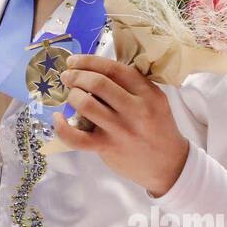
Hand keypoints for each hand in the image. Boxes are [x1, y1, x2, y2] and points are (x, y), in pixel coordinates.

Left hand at [53, 55, 189, 196]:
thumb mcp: (155, 100)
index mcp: (147, 93)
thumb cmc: (157, 127)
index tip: (74, 61)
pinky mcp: (107, 148)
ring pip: (86, 105)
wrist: (169, 164)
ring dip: (72, 96)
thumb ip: (132, 85)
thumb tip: (95, 69)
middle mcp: (135, 110)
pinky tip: (58, 118)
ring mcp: (120, 130)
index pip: (114, 69)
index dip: (89, 61)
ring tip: (71, 95)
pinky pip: (77, 138)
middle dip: (76, 76)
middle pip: (98, 83)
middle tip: (67, 77)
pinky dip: (62, 127)